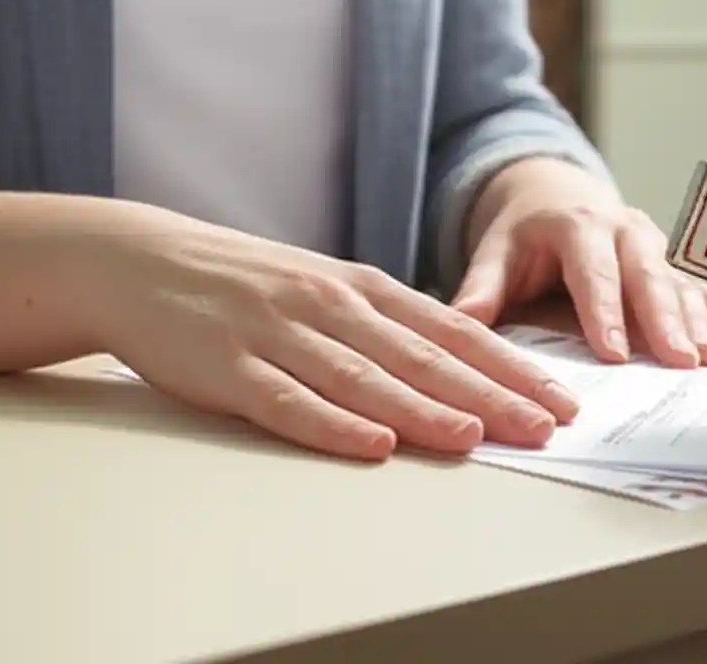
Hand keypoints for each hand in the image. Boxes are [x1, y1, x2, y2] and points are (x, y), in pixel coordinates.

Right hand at [91, 205, 579, 460]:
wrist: (146, 261)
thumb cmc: (249, 282)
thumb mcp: (326, 290)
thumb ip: (385, 328)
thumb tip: (458, 371)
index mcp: (362, 288)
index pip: (453, 331)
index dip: (511, 367)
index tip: (560, 399)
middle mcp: (331, 306)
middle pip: (422, 357)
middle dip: (490, 394)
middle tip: (544, 427)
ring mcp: (279, 335)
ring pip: (363, 378)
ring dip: (421, 410)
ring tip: (473, 437)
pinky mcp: (230, 368)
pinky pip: (287, 402)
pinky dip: (331, 424)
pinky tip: (370, 445)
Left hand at [451, 157, 706, 367]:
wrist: (557, 195)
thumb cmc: (525, 234)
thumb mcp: (496, 252)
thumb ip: (482, 287)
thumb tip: (461, 323)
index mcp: (577, 228)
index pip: (593, 274)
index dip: (604, 313)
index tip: (613, 353)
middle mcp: (624, 231)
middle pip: (647, 278)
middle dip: (665, 321)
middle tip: (680, 361)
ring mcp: (654, 245)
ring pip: (680, 283)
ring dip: (699, 321)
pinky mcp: (673, 261)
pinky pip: (702, 285)